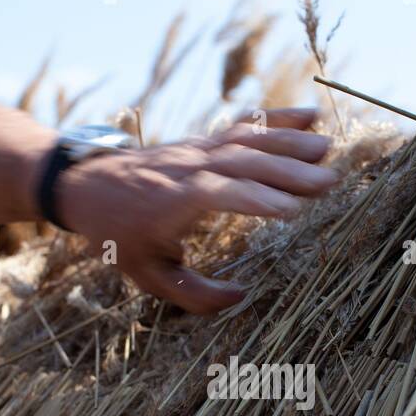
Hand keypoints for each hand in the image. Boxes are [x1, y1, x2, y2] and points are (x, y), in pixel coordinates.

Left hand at [55, 108, 337, 313]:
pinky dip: (278, 119)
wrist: (86, 185)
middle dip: (286, 171)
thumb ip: (193, 294)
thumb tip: (240, 298)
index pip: (222, 195)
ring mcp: (199, 149)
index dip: (256, 201)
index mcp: (174, 200)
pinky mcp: (206, 141)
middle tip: (328, 183)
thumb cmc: (119, 235)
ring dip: (289, 143)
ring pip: (248, 140)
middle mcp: (189, 167)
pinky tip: (311, 117)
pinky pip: (244, 125)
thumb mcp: (147, 275)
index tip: (293, 211)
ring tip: (329, 149)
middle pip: (243, 163)